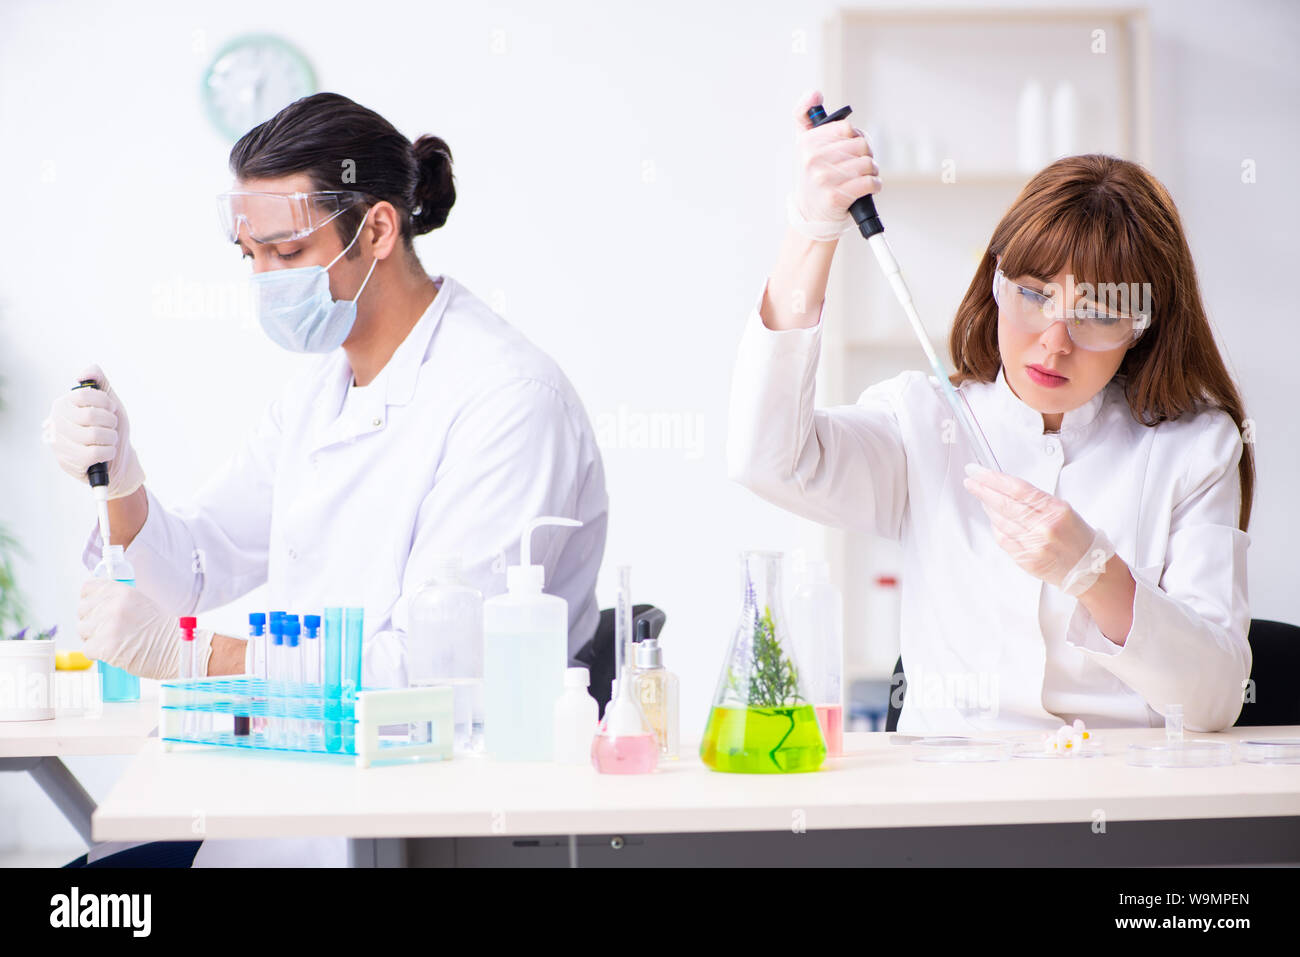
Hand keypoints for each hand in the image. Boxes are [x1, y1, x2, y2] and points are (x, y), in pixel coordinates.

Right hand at [41, 364, 145, 498]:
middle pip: (90, 415)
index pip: (84, 394)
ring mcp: (58, 442)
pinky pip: (93, 454)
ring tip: (109, 440)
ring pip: (92, 435)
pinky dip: (107, 453)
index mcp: (64, 404)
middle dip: (110, 422)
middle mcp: (56, 421)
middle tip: (111, 427)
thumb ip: (100, 382)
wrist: (119, 458)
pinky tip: (106, 453)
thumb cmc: (112, 428)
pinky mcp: (66, 461)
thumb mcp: (110, 403)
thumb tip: (83, 374)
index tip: (111, 409)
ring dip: (111, 438)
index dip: (105, 402)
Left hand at [77, 579, 210, 678]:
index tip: (98, 608)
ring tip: (115, 641)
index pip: (88, 588)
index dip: (91, 600)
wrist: (176, 649)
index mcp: (122, 591)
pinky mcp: (105, 646)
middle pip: (82, 611)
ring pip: (82, 630)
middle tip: (111, 629)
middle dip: (92, 621)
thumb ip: (117, 600)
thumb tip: (93, 603)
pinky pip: (87, 649)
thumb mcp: (140, 603)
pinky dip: (98, 654)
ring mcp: (108, 626)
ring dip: (94, 638)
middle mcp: (113, 605)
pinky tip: (115, 651)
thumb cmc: (160, 630)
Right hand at [789, 90, 879, 238]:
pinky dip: (875, 184)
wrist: (811, 215)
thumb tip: (813, 93)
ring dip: (872, 171)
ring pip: (867, 163)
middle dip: (865, 155)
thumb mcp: (804, 144)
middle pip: (860, 145)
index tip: (848, 149)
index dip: (854, 138)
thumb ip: (805, 115)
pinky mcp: (836, 196)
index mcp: (807, 143)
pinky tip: (868, 187)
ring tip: (862, 177)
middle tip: (858, 165)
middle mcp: (812, 159)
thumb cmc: (814, 176)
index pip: (847, 128)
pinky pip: (870, 182)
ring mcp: (823, 179)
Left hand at [962, 463, 1114, 595]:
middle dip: (983, 490)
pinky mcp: (1026, 560)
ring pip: (1000, 521)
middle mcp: (1044, 527)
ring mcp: (1033, 545)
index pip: (1017, 489)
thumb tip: (1005, 488)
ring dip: (988, 507)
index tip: (978, 471)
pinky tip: (994, 519)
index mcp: (1055, 510)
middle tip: (970, 480)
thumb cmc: (1078, 538)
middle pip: (1004, 504)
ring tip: (983, 497)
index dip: (993, 478)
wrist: (1090, 570)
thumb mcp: (1064, 510)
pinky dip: (996, 527)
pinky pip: (1003, 539)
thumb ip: (1036, 500)